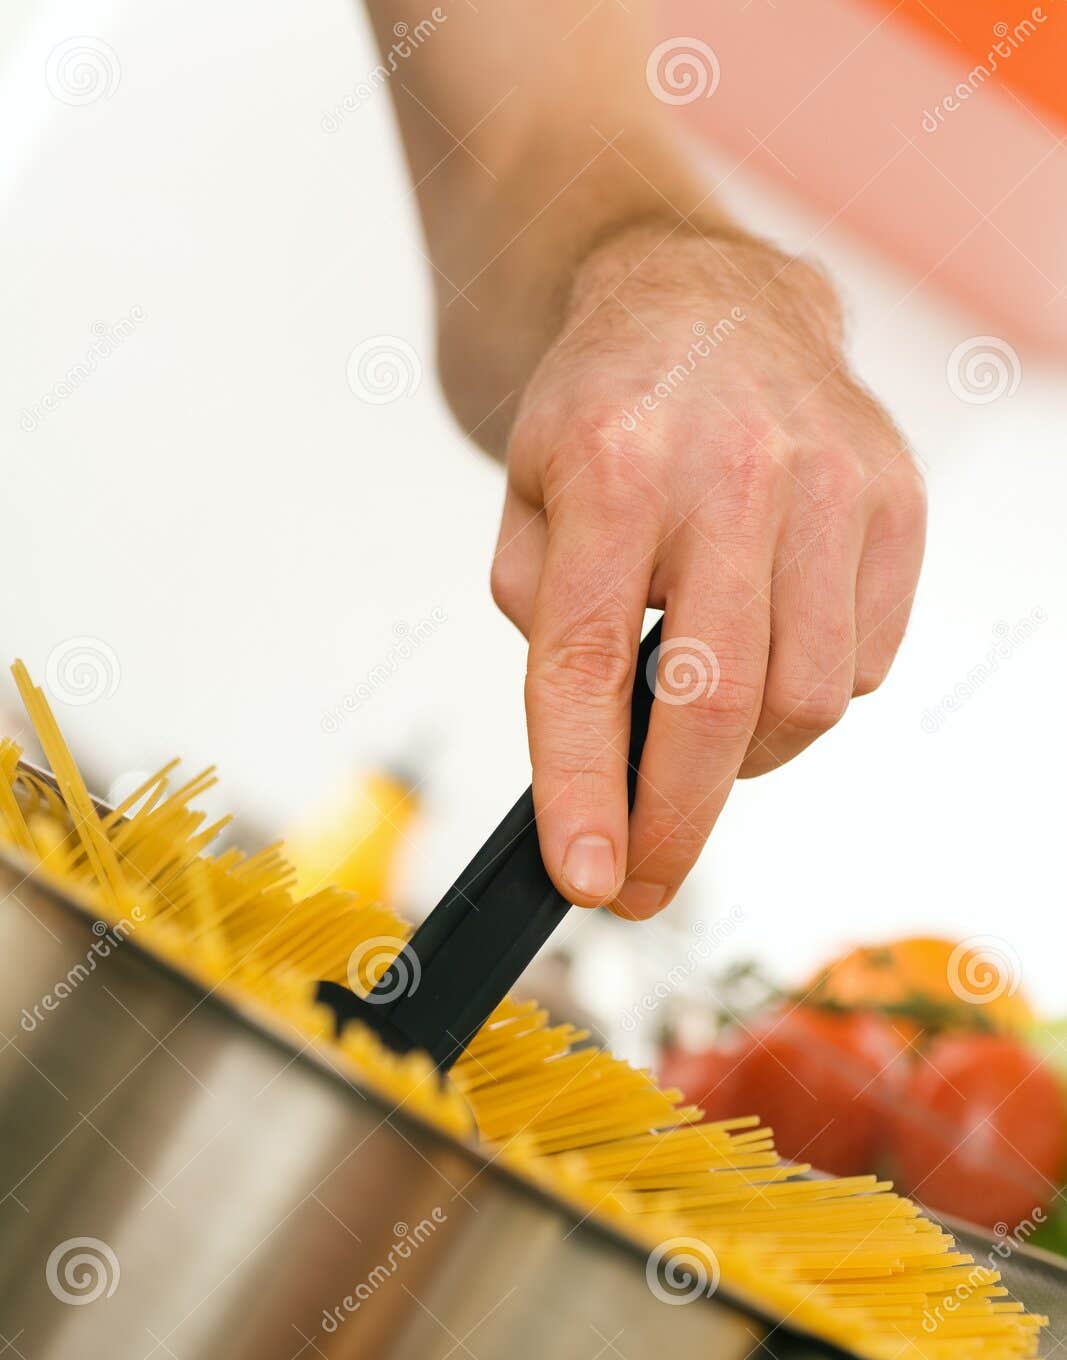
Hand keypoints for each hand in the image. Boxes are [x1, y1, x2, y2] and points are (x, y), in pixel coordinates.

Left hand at [490, 225, 926, 918]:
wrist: (707, 300)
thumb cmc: (608, 416)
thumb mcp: (527, 498)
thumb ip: (545, 616)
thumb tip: (600, 751)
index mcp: (614, 465)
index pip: (591, 661)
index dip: (586, 787)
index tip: (587, 880)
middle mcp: (734, 470)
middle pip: (719, 703)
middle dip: (676, 824)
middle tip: (643, 882)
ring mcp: (832, 483)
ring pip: (809, 701)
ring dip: (747, 757)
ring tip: (702, 732)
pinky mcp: (896, 502)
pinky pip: (865, 664)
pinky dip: (808, 695)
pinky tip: (766, 650)